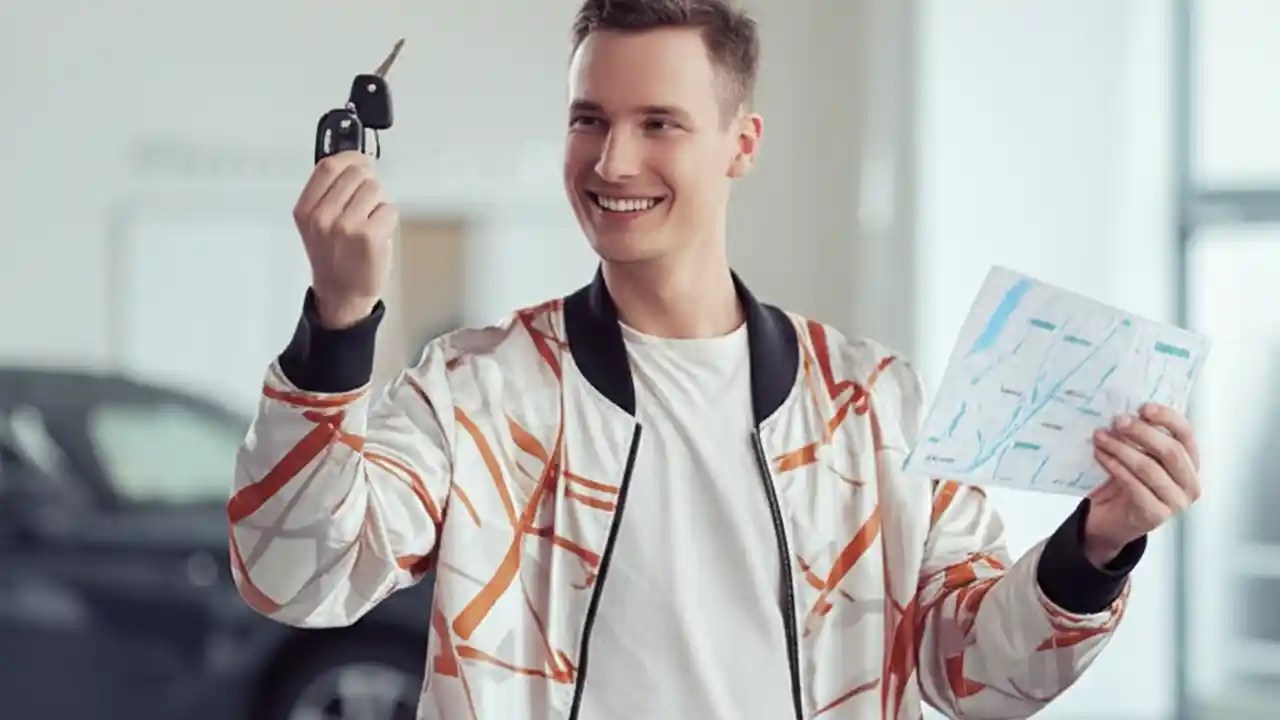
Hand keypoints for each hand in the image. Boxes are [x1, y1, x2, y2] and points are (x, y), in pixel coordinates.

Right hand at [292, 151, 398, 328]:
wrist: (342, 295)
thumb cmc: (335, 259)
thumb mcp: (317, 223)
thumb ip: (329, 193)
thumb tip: (356, 162)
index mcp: (306, 210)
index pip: (329, 166)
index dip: (350, 158)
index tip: (360, 161)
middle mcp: (322, 216)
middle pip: (357, 173)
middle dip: (369, 183)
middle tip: (368, 204)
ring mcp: (345, 225)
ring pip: (375, 188)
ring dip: (379, 202)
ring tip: (371, 222)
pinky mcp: (369, 235)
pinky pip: (389, 208)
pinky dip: (389, 218)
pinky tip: (379, 234)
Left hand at [1085, 402, 1201, 567]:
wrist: (1110, 520)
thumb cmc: (1126, 484)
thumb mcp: (1138, 456)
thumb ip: (1141, 438)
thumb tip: (1127, 411)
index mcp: (1190, 464)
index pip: (1186, 436)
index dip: (1167, 418)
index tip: (1144, 407)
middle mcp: (1190, 484)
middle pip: (1171, 451)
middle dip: (1142, 433)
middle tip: (1118, 421)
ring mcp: (1175, 502)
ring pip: (1150, 468)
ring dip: (1122, 448)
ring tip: (1100, 436)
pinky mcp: (1155, 515)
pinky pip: (1134, 485)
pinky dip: (1115, 466)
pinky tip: (1100, 455)